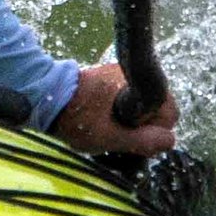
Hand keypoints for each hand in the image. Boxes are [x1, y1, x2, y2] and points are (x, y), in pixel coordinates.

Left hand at [49, 62, 178, 155]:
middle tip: (121, 139)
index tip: (135, 140)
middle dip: (143, 127)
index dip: (155, 132)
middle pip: (156, 109)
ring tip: (109, 131)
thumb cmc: (76, 118)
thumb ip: (143, 140)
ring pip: (142, 105)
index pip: (169, 112)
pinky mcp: (108, 78)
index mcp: (138, 86)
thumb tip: (170, 141)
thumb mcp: (111, 137)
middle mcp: (134, 76)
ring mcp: (121, 75)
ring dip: (130, 122)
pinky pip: (127, 99)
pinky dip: (120, 112)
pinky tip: (103, 121)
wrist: (45, 98)